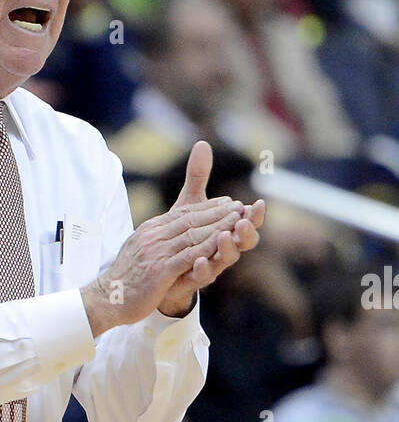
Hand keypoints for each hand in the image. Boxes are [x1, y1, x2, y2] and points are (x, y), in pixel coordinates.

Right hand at [80, 191, 245, 336]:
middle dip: (217, 211)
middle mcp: (153, 236)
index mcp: (150, 230)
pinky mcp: (160, 271)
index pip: (182, 213)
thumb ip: (156, 236)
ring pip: (192, 234)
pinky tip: (222, 243)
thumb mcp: (139, 248)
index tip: (226, 201)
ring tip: (238, 219)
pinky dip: (207, 247)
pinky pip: (188, 256)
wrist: (106, 299)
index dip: (207, 206)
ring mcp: (156, 253)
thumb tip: (169, 228)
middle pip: (190, 219)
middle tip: (239, 205)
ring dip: (218, 225)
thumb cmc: (126, 278)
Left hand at [157, 141, 263, 316]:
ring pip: (226, 259)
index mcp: (226, 229)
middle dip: (246, 232)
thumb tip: (203, 143)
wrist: (162, 268)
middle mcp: (223, 248)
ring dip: (227, 248)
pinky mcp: (192, 279)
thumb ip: (198, 178)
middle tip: (244, 221)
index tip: (258, 203)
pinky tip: (200, 261)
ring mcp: (210, 264)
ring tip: (224, 236)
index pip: (247, 221)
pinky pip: (202, 277)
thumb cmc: (183, 235)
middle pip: (243, 242)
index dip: (255, 215)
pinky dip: (203, 269)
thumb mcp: (189, 204)